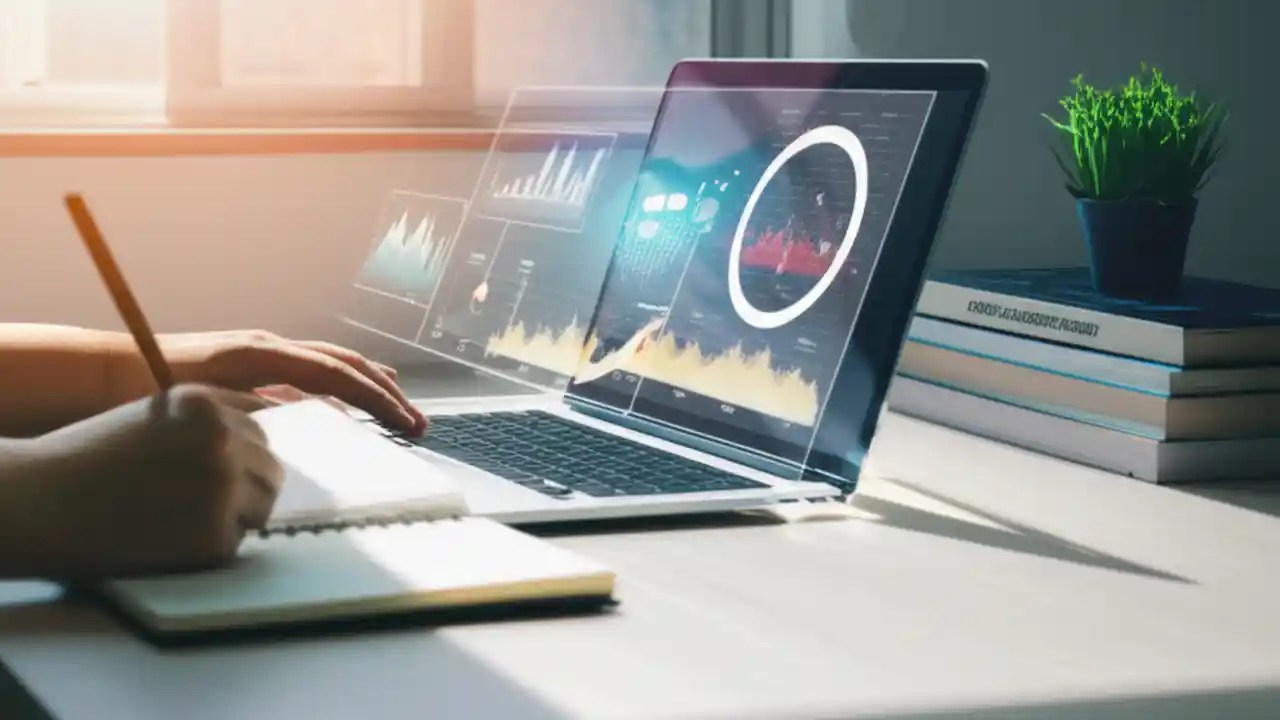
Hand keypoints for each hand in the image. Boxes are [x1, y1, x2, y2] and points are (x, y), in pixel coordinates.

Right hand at [30, 384, 282, 578]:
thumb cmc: (87, 461)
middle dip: (245, 487)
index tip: (234, 468)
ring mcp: (223, 487)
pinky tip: (166, 539)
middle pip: (270, 468)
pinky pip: (235, 542)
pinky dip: (210, 547)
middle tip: (197, 503)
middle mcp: (223, 439)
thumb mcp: (153, 417)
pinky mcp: (214, 535)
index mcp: (206, 404)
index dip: (245, 452)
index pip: (260, 427)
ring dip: (235, 516)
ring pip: (262, 506)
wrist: (40, 503)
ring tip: (179, 519)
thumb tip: (254, 444)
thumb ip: (203, 423)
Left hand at [157, 330, 425, 435]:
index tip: (406, 422)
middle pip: (343, 364)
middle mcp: (266, 346)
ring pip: (329, 366)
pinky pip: (306, 376)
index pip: (337, 374)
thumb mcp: (205, 404)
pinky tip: (345, 409)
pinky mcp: (248, 365)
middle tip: (417, 425)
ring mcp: (259, 352)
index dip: (377, 399)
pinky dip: (337, 391)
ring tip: (398, 408)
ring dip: (367, 387)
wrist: (97, 372)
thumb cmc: (144, 390)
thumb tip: (313, 419)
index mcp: (260, 353)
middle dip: (385, 393)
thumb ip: (260, 410)